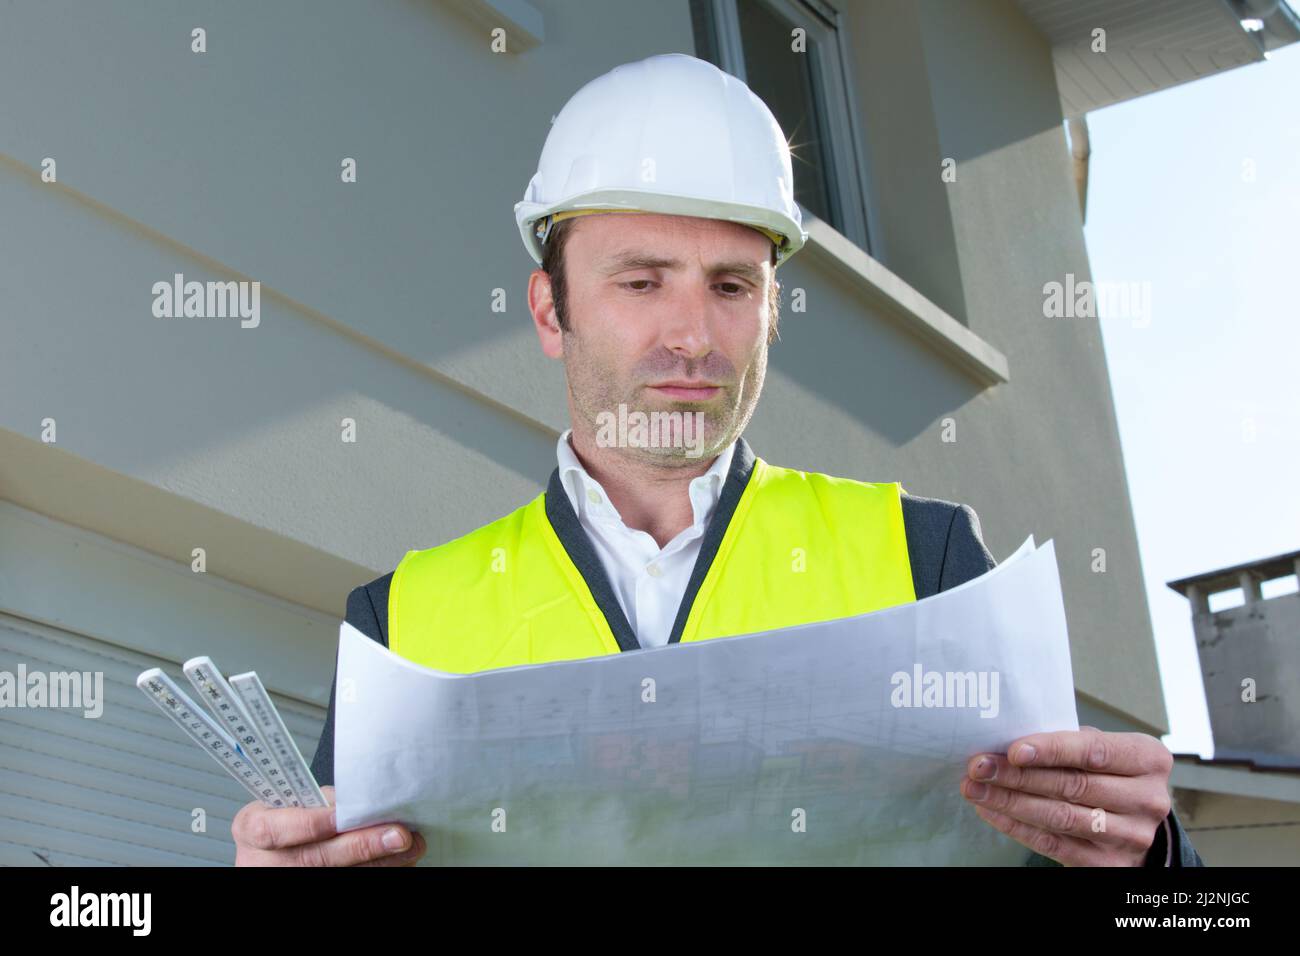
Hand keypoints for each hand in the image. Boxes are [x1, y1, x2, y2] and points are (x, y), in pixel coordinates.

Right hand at [232, 785, 426, 865]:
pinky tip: (398, 860)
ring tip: (409, 847)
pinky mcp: (309, 886)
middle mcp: (264, 861)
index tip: (342, 816)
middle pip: (314, 858)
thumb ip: (317, 801)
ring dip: (378, 862)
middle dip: (361, 845)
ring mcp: (284, 879)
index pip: (275, 829)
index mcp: (252, 829)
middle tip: (398, 834)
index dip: (310, 823)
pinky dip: (374, 869)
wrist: (276, 848)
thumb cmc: (285, 816)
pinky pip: (344, 881)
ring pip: (334, 874)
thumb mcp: (288, 802)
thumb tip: (360, 801)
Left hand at [960, 726, 1173, 865]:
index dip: (1051, 750)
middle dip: (1017, 776)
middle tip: (978, 766)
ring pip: (1059, 817)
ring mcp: (1131, 835)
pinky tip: (991, 811)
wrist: (1137, 823)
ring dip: (1009, 801)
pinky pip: (1053, 844)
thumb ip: (1069, 741)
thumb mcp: (1104, 749)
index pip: (1094, 751)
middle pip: (1072, 785)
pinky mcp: (1110, 864)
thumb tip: (1011, 737)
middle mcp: (1147, 799)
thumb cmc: (1112, 774)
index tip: (1013, 750)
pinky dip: (1017, 826)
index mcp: (1148, 760)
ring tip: (975, 788)